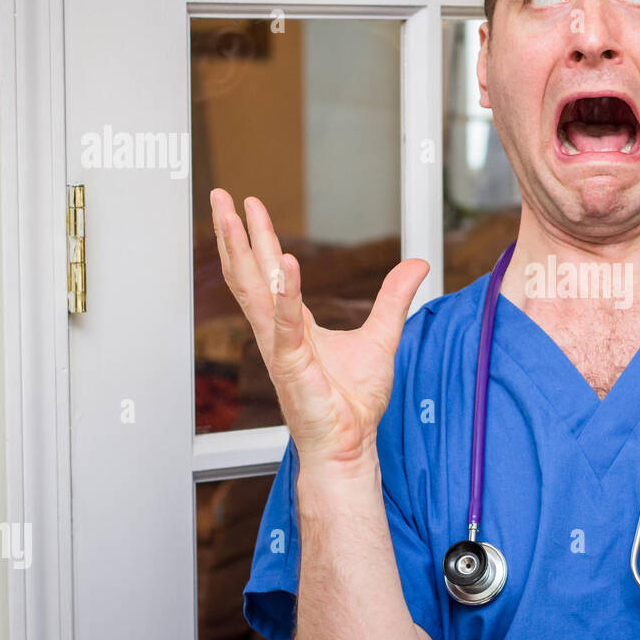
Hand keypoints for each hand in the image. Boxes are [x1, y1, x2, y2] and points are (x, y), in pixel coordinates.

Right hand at [209, 189, 428, 470]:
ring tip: (235, 218)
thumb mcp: (382, 336)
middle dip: (234, 233)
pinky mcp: (292, 366)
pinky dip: (284, 296)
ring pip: (254, 292)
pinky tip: (283, 266)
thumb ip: (394, 298)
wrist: (350, 444)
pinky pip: (285, 326)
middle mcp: (277, 332)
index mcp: (292, 325)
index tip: (250, 204)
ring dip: (242, 253)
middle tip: (221, 195)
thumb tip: (417, 265)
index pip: (267, 271)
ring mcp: (280, 348)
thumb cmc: (354, 402)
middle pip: (249, 273)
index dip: (258, 237)